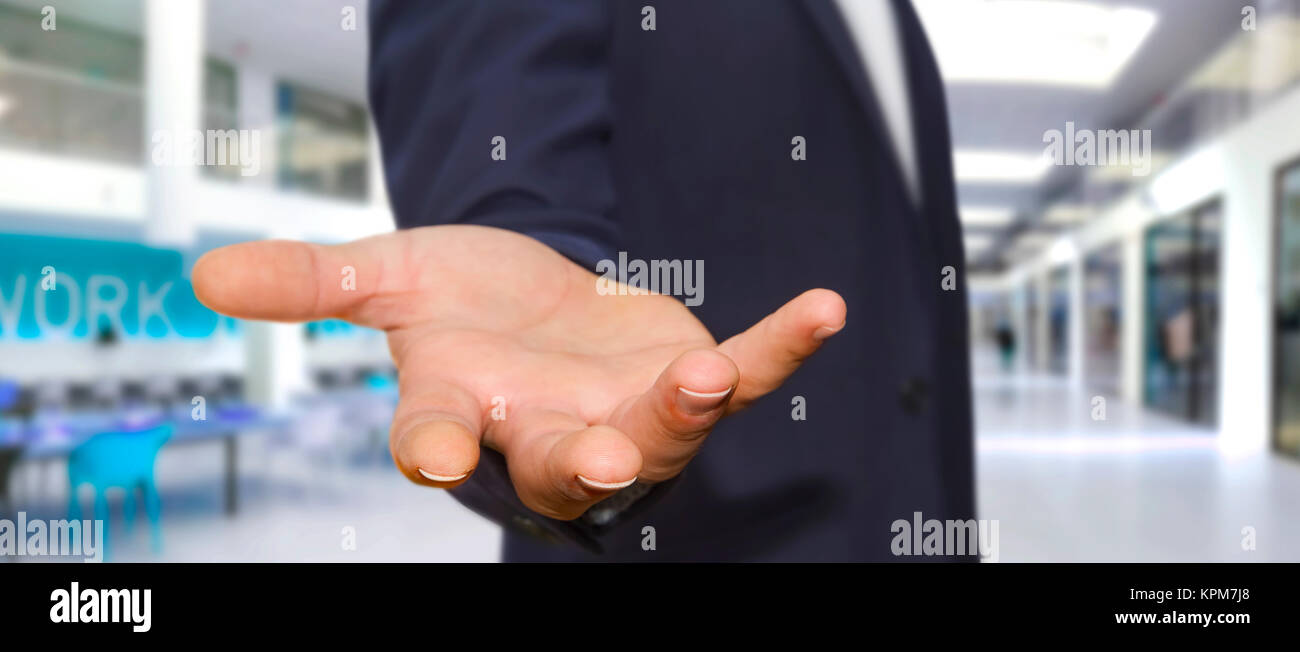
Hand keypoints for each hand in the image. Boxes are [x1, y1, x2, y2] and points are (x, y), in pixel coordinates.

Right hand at [192, 225, 844, 519]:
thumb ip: (314, 282)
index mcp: (467, 410)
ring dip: (683, 415)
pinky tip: (822, 312)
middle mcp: (545, 429)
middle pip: (559, 465)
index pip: (441, 439)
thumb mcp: (389, 278)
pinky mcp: (684, 375)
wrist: (537, 300)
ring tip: (710, 380)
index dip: (435, 448)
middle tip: (593, 462)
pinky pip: (743, 373)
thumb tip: (207, 273)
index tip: (431, 455)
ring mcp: (623, 414)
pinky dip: (781, 350)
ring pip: (656, 435)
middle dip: (577, 465)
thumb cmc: (463, 305)